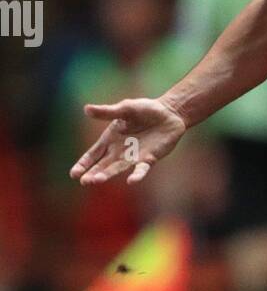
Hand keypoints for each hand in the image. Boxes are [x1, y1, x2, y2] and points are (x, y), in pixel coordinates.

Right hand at [69, 97, 186, 184]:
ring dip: (108, 174)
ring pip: (118, 168)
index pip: (93, 154)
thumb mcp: (125, 109)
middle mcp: (119, 151)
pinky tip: (132, 181)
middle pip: (103, 165)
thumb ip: (107, 112)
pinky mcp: (149, 159)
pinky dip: (137, 175)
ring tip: (96, 181)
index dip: (83, 164)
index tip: (74, 174)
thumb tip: (86, 109)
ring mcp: (133, 157)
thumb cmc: (144, 109)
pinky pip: (141, 169)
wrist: (169, 113)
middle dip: (93, 174)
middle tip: (84, 182)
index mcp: (110, 139)